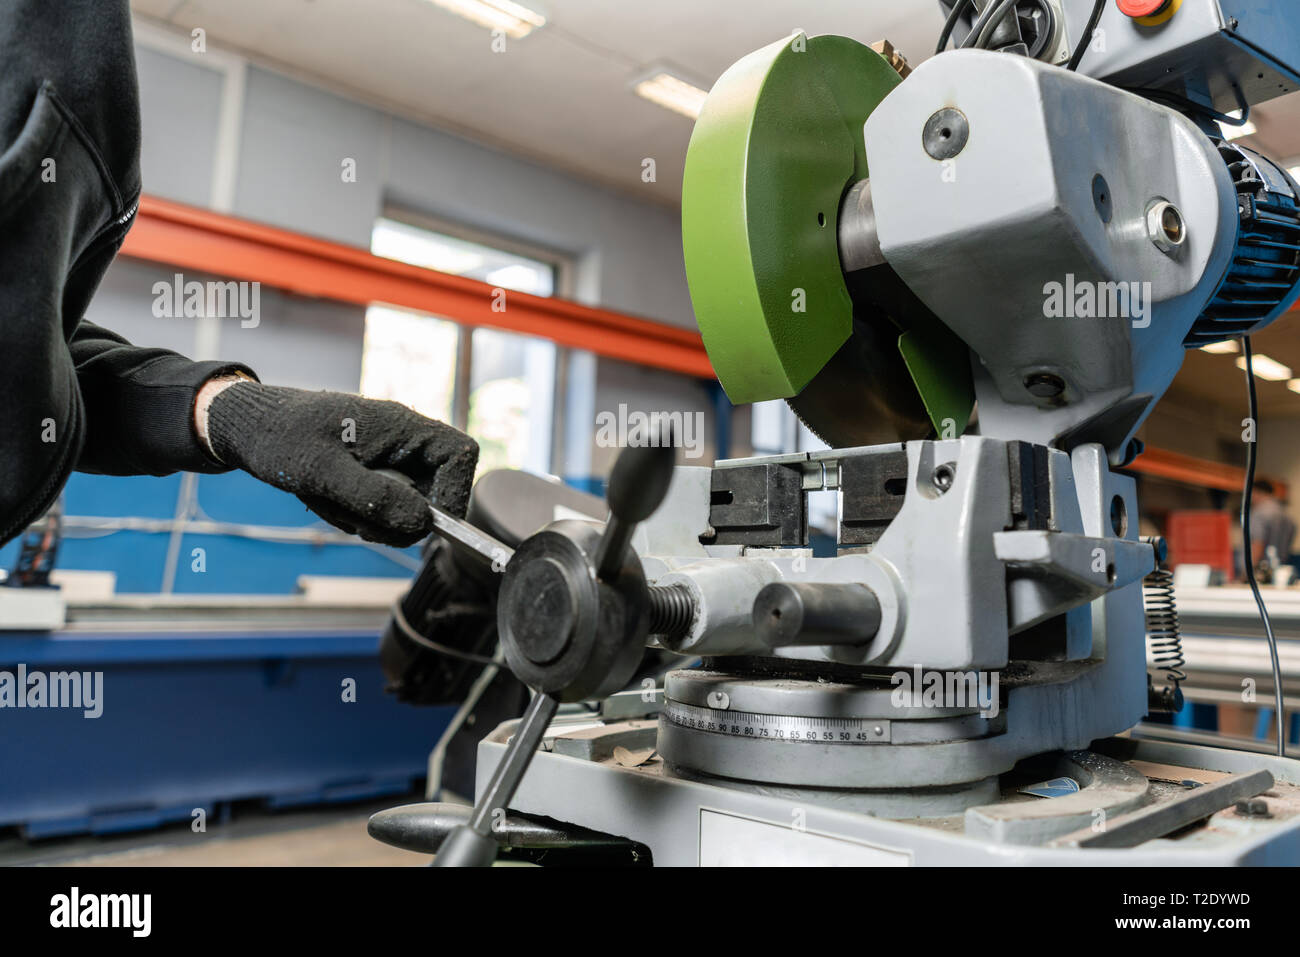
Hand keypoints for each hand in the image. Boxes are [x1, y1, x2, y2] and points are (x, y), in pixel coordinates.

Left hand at [201, 380, 478, 546]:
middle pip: (434, 490)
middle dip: (400, 516)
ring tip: (330, 503)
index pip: (460, 454)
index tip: (428, 521)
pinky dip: (358, 514)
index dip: (456, 492)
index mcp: (400, 425)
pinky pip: (381, 505)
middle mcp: (401, 439)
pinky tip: (327, 502)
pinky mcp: (370, 471)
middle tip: (359, 521)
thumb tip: (422, 523)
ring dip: (373, 518)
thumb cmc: (278, 438)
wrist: (243, 427)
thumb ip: (374, 497)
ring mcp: (386, 457)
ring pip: (406, 504)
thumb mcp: (321, 471)